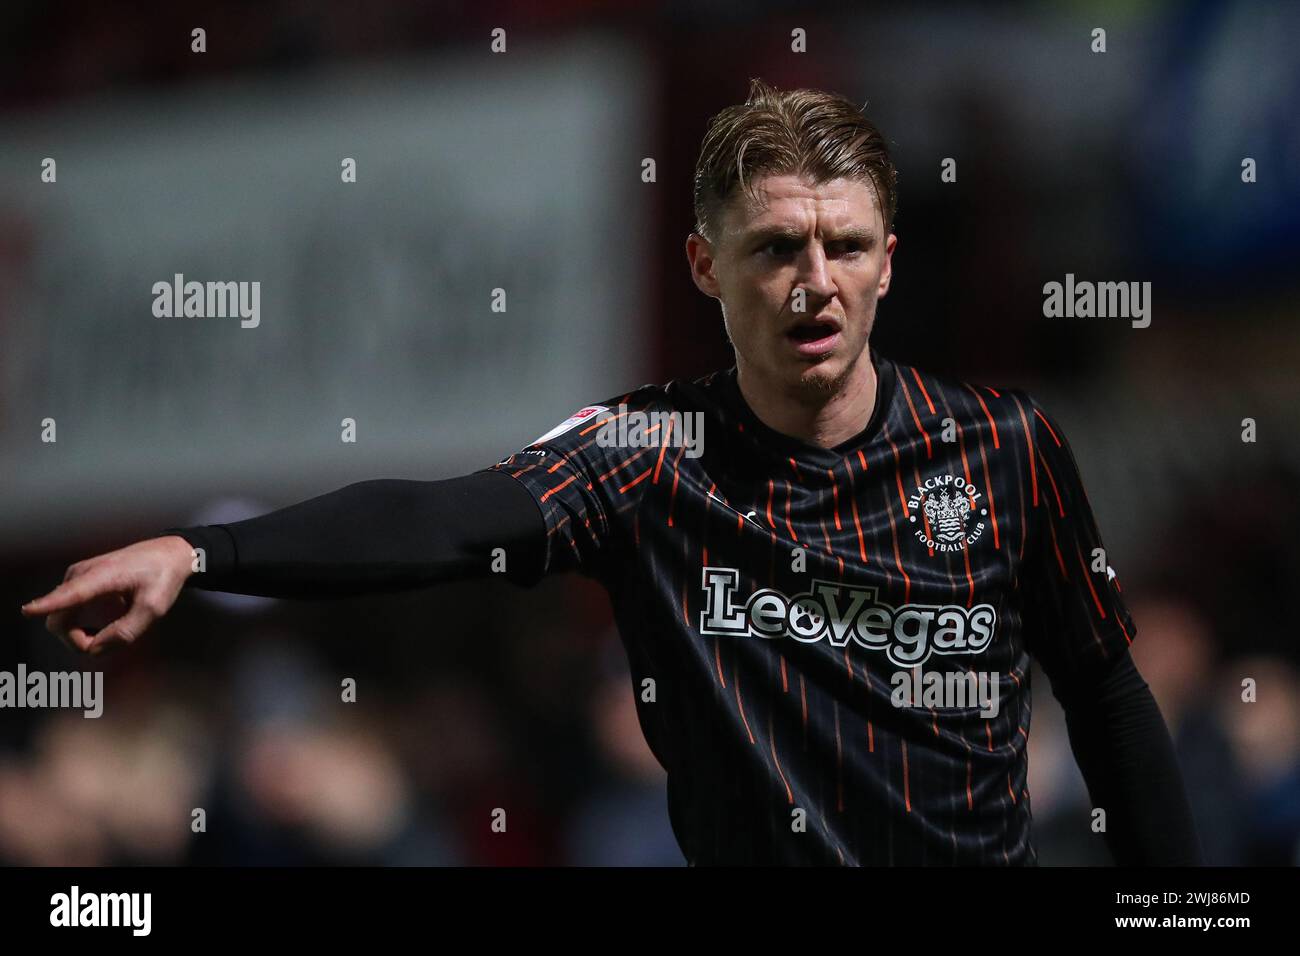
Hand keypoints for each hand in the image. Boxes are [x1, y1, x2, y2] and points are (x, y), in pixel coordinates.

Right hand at [19, 536, 196, 654]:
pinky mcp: (77, 582)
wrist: (168, 553)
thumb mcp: (155, 607)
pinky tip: (99, 628)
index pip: (70, 593)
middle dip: (76, 641)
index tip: (28, 610)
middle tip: (104, 646)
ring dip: (78, 635)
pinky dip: (78, 626)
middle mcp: (82, 574)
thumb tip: (95, 650)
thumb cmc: (163, 576)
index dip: (48, 604)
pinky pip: (66, 612)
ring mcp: (76, 577)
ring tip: (108, 635)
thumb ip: (127, 631)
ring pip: (60, 618)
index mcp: (104, 576)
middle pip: (59, 618)